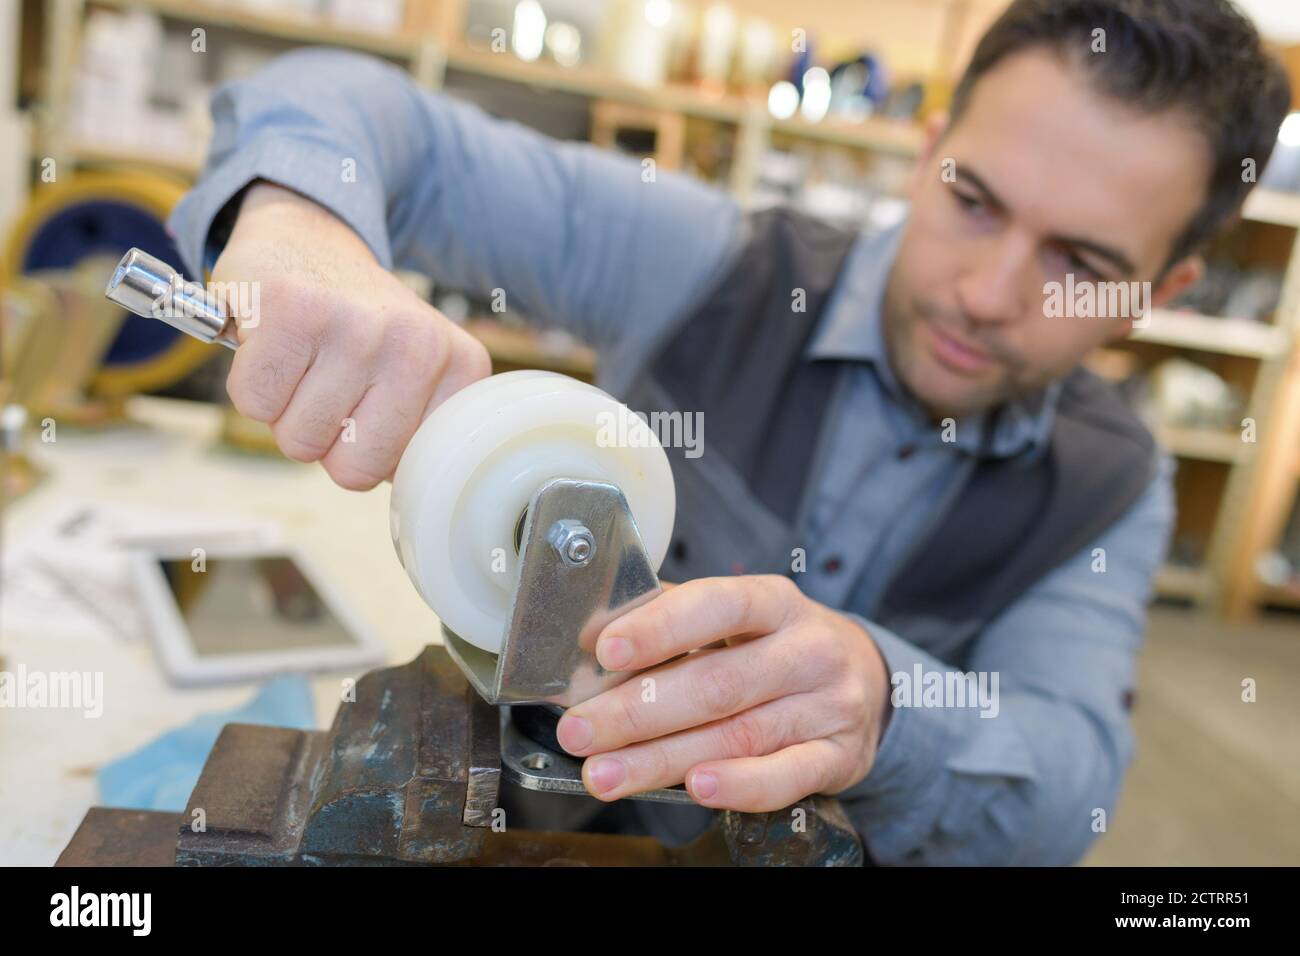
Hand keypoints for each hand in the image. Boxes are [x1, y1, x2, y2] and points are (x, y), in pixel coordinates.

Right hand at [212, 182, 491, 489]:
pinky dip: (251, 385)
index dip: (367, 451)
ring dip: (286, 412)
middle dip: (326, 442)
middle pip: (353, 469)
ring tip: (303, 363)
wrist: (308, 238)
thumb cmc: (356, 324)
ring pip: (299, 440)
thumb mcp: (413, 377)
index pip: (403, 473)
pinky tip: (273, 345)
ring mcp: (359, 324)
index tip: (367, 406)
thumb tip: (408, 491)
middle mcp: (419, 344)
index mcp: (459, 369)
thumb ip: (417, 436)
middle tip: (327, 387)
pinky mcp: (294, 309)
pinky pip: (254, 403)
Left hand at [555, 575, 893, 811]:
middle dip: (637, 710)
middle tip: (578, 730)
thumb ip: (672, 621)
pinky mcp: (839, 758)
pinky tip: (693, 789)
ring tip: (604, 774)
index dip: (661, 628)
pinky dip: (739, 785)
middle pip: (717, 683)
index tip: (606, 649)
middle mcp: (808, 649)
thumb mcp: (737, 619)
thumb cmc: (775, 647)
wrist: (865, 681)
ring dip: (661, 759)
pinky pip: (786, 777)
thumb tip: (589, 635)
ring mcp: (828, 706)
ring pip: (737, 735)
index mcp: (774, 602)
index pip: (717, 606)